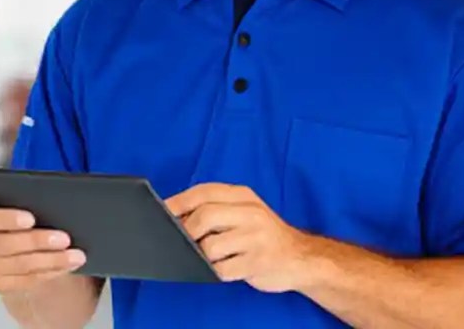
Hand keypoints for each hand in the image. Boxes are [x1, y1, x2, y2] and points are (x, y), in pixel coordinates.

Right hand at [0, 205, 87, 295]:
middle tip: (64, 238)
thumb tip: (50, 201)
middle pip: (5, 245)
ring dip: (51, 260)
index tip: (31, 218)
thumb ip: (22, 201)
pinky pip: (27, 281)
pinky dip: (50, 272)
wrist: (11, 245)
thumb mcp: (14, 205)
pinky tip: (66, 265)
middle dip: (37, 241)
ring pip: (20, 265)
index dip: (6, 219)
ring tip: (75, 254)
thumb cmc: (14, 218)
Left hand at [166, 183, 317, 293]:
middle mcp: (251, 213)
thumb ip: (216, 208)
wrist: (302, 258)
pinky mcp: (258, 262)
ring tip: (210, 257)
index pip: (203, 192)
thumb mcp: (245, 211)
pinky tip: (224, 268)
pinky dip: (216, 271)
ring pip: (211, 246)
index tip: (162, 213)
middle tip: (183, 242)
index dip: (179, 202)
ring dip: (202, 256)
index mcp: (244, 196)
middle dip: (187, 231)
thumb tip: (174, 216)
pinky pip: (223, 269)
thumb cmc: (263, 235)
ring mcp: (256, 238)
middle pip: (204, 216)